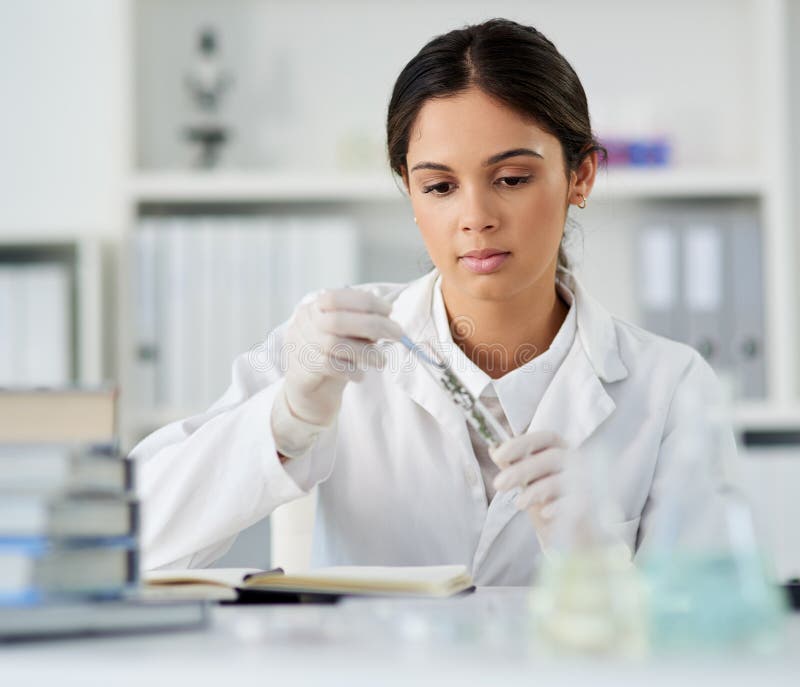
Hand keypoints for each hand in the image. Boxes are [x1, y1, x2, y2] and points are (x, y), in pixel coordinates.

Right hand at [271, 288, 402, 457]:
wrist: (309, 394)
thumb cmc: (334, 359)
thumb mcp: (348, 336)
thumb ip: (361, 326)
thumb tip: (387, 320)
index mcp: (314, 308)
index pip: (337, 297)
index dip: (366, 302)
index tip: (389, 310)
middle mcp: (303, 324)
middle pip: (338, 320)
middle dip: (373, 325)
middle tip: (397, 334)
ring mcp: (300, 347)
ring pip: (336, 344)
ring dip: (366, 352)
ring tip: (381, 361)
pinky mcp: (303, 370)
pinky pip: (331, 366)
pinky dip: (351, 370)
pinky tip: (360, 376)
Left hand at [490, 431, 577, 546]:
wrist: (573, 529)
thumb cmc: (548, 497)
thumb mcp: (527, 480)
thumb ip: (513, 463)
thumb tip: (493, 447)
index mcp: (560, 449)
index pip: (544, 438)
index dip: (522, 443)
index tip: (498, 455)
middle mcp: (574, 461)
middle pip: (550, 458)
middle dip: (521, 470)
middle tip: (499, 484)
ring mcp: (583, 482)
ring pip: (560, 480)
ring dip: (536, 491)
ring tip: (519, 504)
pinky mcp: (587, 504)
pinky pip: (574, 502)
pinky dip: (557, 507)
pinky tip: (544, 514)